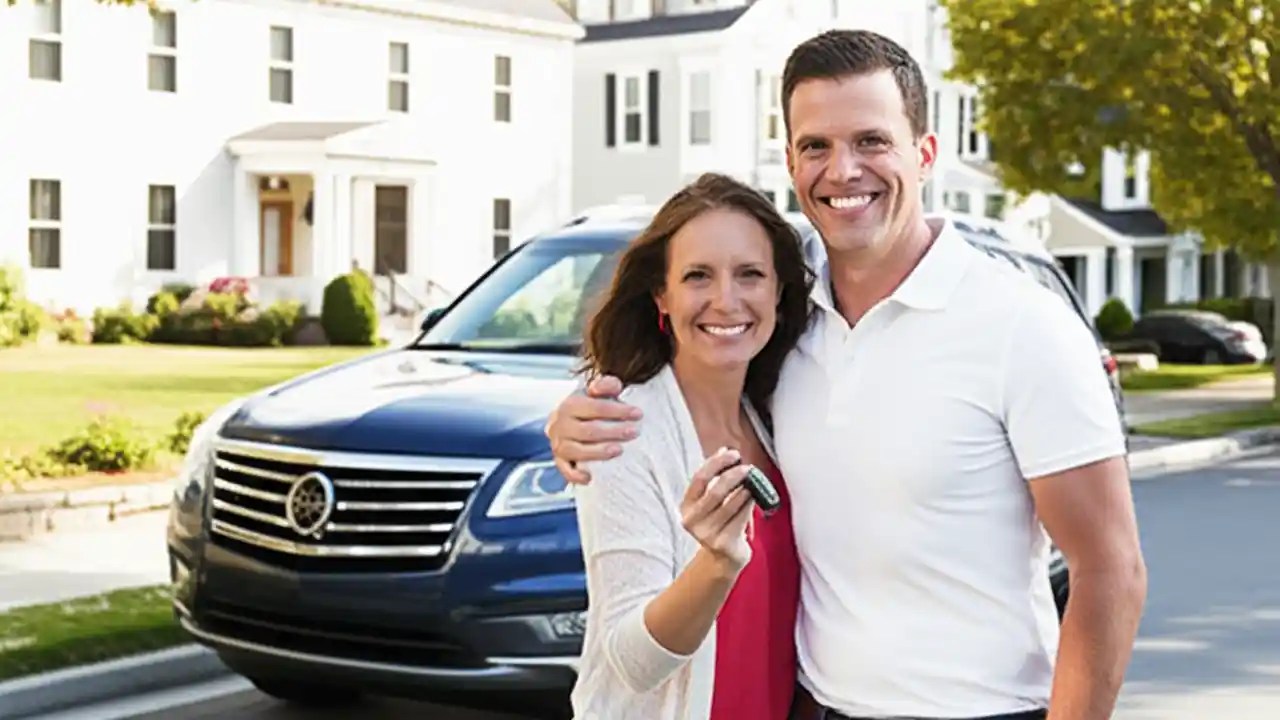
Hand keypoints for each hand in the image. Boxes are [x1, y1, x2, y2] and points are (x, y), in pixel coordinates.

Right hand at [545, 374, 641, 484]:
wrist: (571, 421)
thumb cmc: (590, 407)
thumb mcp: (598, 392)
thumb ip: (607, 385)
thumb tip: (615, 386)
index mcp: (570, 405)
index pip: (594, 407)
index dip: (617, 410)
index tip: (638, 413)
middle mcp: (560, 425)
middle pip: (587, 431)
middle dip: (613, 431)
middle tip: (634, 432)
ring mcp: (558, 444)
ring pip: (577, 451)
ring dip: (599, 452)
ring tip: (619, 450)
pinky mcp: (560, 461)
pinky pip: (565, 470)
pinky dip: (576, 475)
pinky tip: (590, 478)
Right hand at [680, 448, 754, 572]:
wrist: (724, 558)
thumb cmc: (721, 522)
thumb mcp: (714, 501)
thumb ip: (716, 477)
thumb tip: (724, 449)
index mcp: (686, 506)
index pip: (699, 479)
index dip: (716, 463)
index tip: (733, 454)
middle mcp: (692, 521)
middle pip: (715, 491)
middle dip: (734, 476)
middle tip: (748, 468)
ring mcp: (706, 534)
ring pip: (730, 504)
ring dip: (745, 490)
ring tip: (754, 482)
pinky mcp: (723, 543)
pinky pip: (740, 518)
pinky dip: (749, 505)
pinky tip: (755, 498)